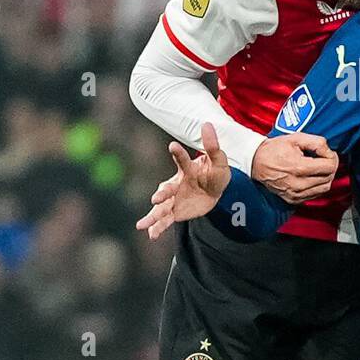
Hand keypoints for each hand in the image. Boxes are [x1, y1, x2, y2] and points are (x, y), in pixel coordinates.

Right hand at [135, 123, 231, 239]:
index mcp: (187, 169)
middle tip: (156, 198)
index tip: (173, 145)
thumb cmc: (215, 172)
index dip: (178, 153)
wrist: (216, 189)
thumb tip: (207, 123)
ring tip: (140, 225)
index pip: (182, 160)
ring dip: (152, 216)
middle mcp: (177, 184)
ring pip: (162, 207)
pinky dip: (158, 227)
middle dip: (162, 194)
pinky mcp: (176, 211)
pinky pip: (166, 220)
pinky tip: (151, 236)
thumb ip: (212, 145)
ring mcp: (175, 198)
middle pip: (167, 188)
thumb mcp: (219, 160)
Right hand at [251, 133, 338, 203]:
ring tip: (318, 167)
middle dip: (330, 167)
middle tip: (324, 158)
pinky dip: (317, 185)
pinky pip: (314, 195)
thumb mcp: (296, 138)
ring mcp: (295, 194)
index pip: (329, 167)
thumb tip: (329, 151)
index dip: (332, 158)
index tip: (327, 153)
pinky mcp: (293, 199)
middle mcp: (298, 184)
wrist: (256, 162)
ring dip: (325, 177)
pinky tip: (311, 176)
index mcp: (299, 167)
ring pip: (324, 188)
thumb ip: (317, 142)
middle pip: (329, 178)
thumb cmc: (275, 149)